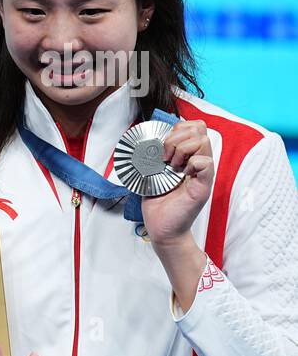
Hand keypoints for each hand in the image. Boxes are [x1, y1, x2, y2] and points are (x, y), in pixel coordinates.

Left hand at [140, 119, 212, 245]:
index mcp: (188, 157)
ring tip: (171, 166)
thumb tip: (149, 140)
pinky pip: (206, 163)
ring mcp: (203, 174)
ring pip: (203, 141)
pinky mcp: (203, 186)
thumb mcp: (152, 173)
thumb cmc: (158, 202)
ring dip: (182, 149)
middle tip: (165, 158)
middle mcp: (198, 162)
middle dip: (176, 137)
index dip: (178, 129)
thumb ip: (155, 156)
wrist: (162, 228)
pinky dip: (192, 164)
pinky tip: (181, 174)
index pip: (194, 127)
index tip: (162, 147)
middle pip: (199, 129)